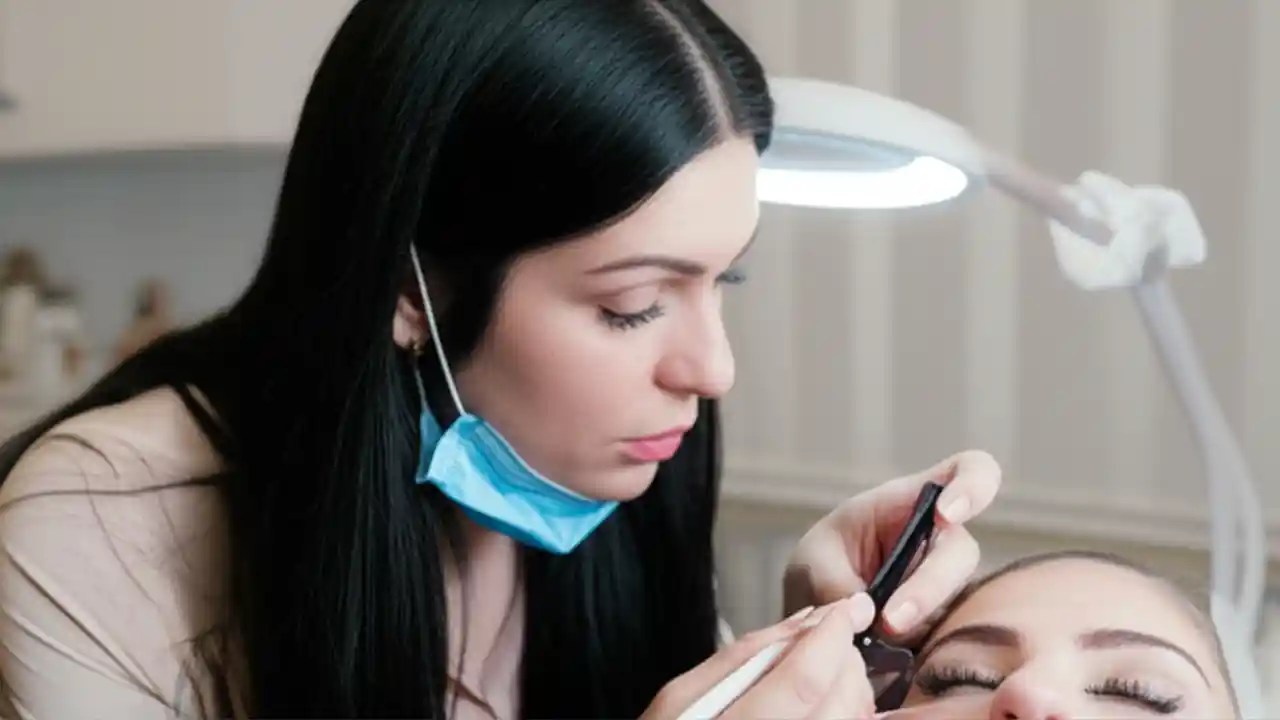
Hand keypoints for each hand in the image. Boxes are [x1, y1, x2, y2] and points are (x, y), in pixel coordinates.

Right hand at [642, 595, 877, 719]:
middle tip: (833, 641)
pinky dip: (851, 714)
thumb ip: (742, 655)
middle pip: (838, 703)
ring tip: (828, 674)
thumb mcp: (681, 697)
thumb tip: (804, 620)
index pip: (803, 679)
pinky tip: (829, 704)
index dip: (832, 637)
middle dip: (846, 660)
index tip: (844, 610)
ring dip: (851, 690)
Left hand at [781, 451, 1001, 644]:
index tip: (945, 514)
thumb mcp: (813, 563)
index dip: (973, 487)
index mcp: (912, 502)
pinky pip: (949, 639)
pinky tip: (885, 657)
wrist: (816, 615)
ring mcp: (950, 587)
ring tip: (875, 639)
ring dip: (918, 623)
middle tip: (890, 619)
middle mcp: (941, 542)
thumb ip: (836, 582)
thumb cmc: (820, 566)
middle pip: (961, 553)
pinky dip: (916, 649)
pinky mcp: (947, 627)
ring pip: (957, 602)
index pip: (971, 472)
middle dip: (929, 587)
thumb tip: (865, 612)